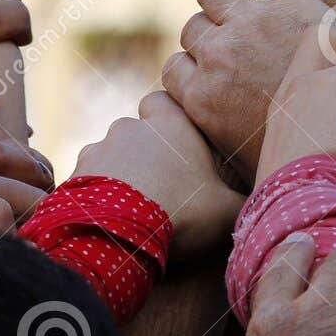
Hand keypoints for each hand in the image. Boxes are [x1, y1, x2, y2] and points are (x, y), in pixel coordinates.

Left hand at [73, 91, 243, 259]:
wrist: (120, 234)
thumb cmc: (184, 211)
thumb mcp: (227, 209)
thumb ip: (243, 200)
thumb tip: (263, 203)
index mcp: (169, 126)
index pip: (161, 101)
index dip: (166, 119)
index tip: (176, 144)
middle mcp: (129, 130)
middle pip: (133, 132)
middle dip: (141, 154)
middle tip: (157, 186)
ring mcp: (97, 151)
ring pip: (106, 156)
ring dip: (115, 175)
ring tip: (129, 208)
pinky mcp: (72, 177)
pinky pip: (84, 182)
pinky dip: (94, 196)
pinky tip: (107, 219)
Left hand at [163, 0, 327, 185]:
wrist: (322, 159)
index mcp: (286, 3)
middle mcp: (249, 22)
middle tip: (228, 12)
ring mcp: (220, 57)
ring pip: (191, 27)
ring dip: (204, 37)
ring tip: (220, 55)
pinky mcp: (200, 95)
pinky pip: (175, 68)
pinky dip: (187, 73)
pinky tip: (204, 82)